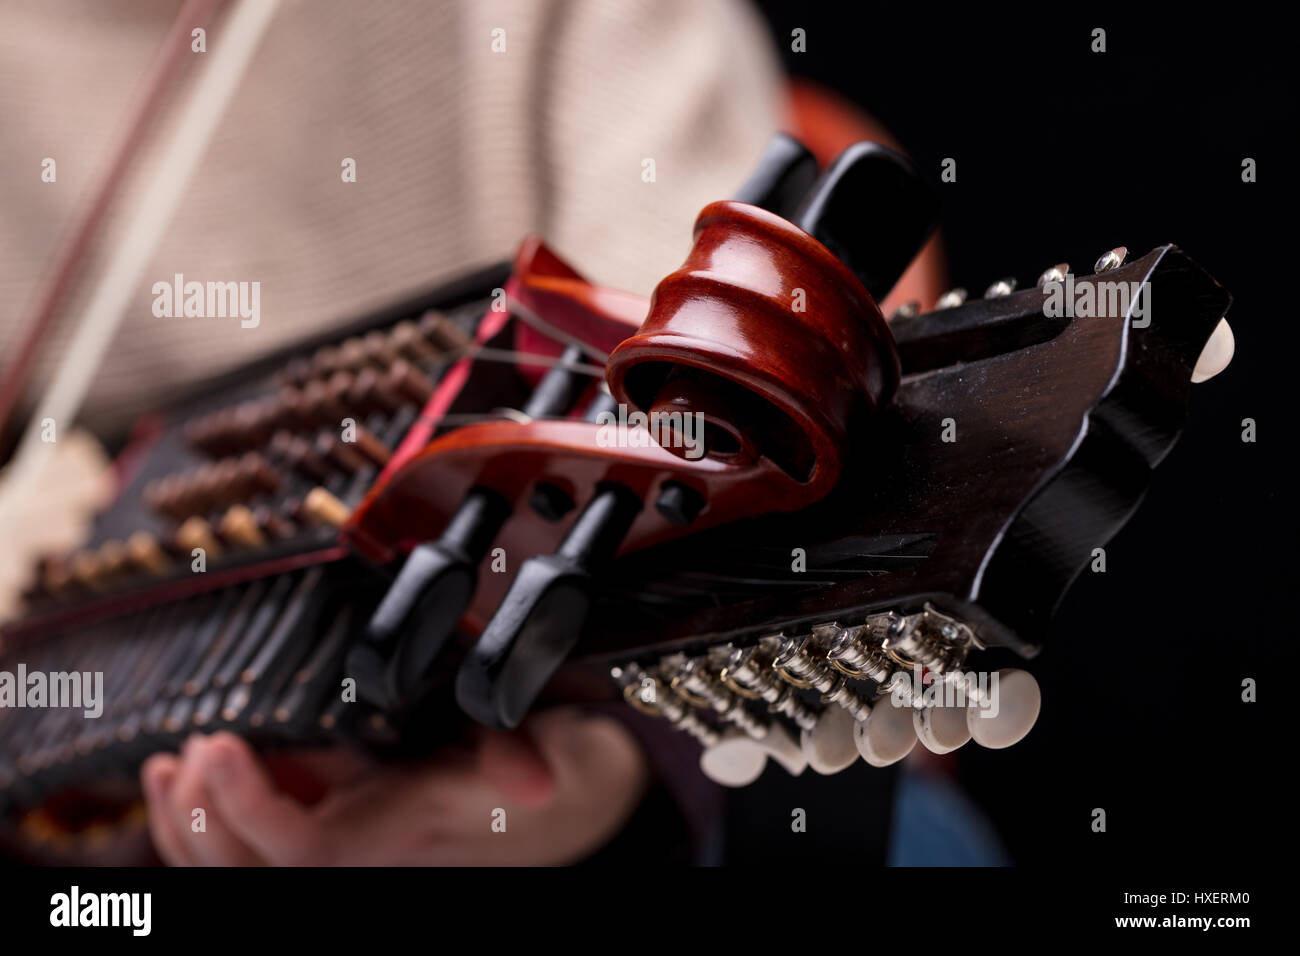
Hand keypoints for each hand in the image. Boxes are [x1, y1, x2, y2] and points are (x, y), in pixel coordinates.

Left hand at [139, 707, 647, 864]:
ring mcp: (341, 844)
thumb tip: (531, 781)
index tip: (222, 744)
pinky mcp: (330, 825)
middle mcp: (364, 854)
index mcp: (405, 832)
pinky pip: (247, 850)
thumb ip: (523, 753)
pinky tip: (175, 776)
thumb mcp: (545, 748)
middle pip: (252, 875)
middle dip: (205, 818)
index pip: (310, 852)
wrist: (564, 801)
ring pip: (237, 874)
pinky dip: (196, 820)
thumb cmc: (547, 770)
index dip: (252, 809)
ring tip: (172, 764)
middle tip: (202, 743)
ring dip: (185, 825)